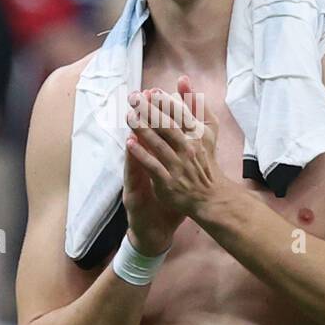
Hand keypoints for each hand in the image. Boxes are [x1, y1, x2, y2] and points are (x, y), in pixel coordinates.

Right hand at [123, 98, 183, 255]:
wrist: (155, 232)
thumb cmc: (166, 203)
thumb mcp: (176, 179)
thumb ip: (181, 159)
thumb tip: (194, 139)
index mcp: (156, 162)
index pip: (156, 134)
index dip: (157, 115)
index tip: (158, 92)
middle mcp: (143, 167)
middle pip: (143, 137)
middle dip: (144, 116)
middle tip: (142, 95)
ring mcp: (136, 179)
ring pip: (134, 151)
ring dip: (134, 131)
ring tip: (134, 111)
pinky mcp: (131, 193)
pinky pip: (131, 173)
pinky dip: (132, 159)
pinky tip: (130, 145)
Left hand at [125, 75, 221, 222]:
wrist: (210, 195)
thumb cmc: (205, 158)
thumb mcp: (207, 129)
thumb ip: (195, 104)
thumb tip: (182, 78)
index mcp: (197, 135)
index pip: (180, 115)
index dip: (166, 102)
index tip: (152, 91)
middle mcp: (189, 149)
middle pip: (167, 127)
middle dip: (149, 111)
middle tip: (133, 98)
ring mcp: (179, 166)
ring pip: (158, 145)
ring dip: (142, 130)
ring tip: (128, 117)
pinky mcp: (169, 182)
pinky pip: (153, 166)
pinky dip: (142, 155)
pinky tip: (129, 144)